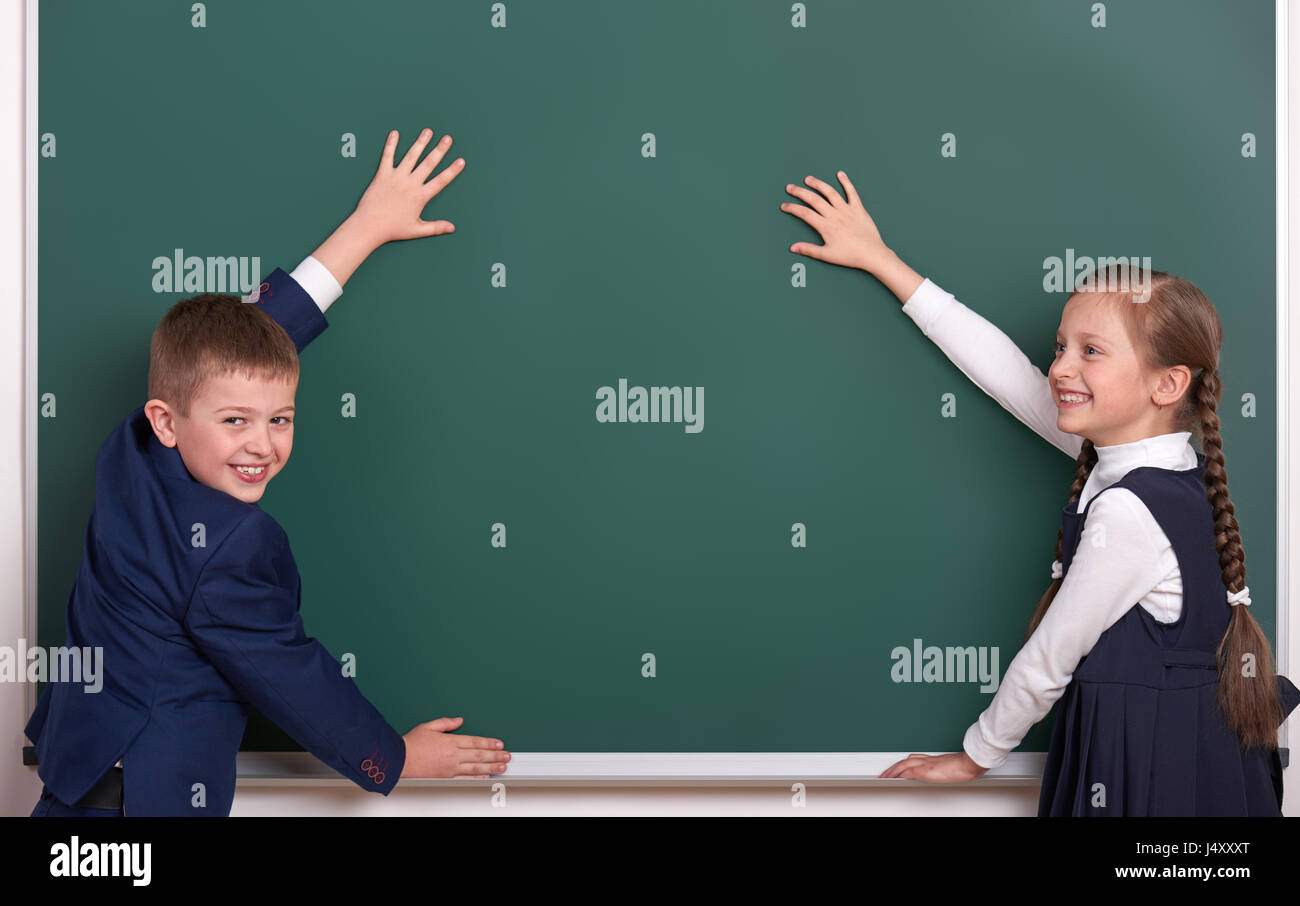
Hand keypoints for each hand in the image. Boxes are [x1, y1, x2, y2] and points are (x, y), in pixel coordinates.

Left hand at [310, 128, 464, 288]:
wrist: (370, 226)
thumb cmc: (393, 229)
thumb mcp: (417, 230)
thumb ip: (436, 227)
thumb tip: (452, 228)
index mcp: (420, 196)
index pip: (441, 181)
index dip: (452, 170)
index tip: (461, 161)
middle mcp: (410, 184)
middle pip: (428, 164)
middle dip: (439, 150)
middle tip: (447, 139)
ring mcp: (396, 177)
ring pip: (411, 156)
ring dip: (420, 143)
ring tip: (428, 131)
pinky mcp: (382, 175)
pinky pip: (387, 156)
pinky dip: (391, 144)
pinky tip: (395, 133)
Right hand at [399, 716, 509, 779]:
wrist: (399, 760)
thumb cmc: (411, 744)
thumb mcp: (428, 726)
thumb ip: (446, 723)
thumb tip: (459, 720)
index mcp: (450, 741)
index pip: (475, 741)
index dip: (489, 743)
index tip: (500, 744)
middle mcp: (453, 755)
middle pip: (479, 755)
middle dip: (495, 755)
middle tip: (507, 756)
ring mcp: (450, 768)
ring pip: (475, 768)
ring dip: (491, 767)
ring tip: (502, 767)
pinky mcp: (446, 777)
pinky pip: (465, 778)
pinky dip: (477, 777)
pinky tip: (485, 776)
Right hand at [781, 171, 891, 273]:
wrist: (871, 254)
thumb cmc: (850, 256)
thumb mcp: (826, 255)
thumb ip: (808, 249)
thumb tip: (793, 247)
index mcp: (826, 226)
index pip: (804, 213)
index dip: (792, 208)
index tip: (784, 205)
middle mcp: (835, 215)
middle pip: (814, 199)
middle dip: (800, 192)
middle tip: (790, 187)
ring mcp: (847, 210)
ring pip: (830, 192)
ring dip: (818, 184)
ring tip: (809, 179)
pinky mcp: (858, 208)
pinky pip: (852, 192)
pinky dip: (846, 182)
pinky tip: (840, 174)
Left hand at [879, 751, 987, 781]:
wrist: (969, 763)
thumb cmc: (966, 765)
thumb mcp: (954, 767)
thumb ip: (947, 768)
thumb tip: (949, 772)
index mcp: (933, 759)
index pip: (913, 758)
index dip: (904, 763)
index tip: (898, 767)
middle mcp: (927, 760)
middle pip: (905, 760)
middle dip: (893, 766)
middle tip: (885, 772)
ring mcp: (925, 764)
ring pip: (902, 764)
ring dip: (892, 770)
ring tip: (884, 776)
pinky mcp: (926, 770)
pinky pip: (907, 772)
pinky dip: (899, 774)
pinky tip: (893, 778)